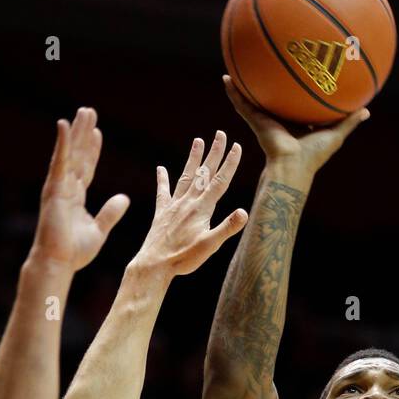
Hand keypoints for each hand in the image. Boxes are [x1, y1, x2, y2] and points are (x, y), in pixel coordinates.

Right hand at [32, 107, 129, 271]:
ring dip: (76, 131)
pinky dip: (62, 143)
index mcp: (75, 197)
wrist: (59, 263)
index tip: (98, 133)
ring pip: (69, 153)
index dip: (92, 151)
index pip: (86, 168)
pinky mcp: (53, 188)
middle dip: (83, 134)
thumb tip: (124, 199)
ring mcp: (58, 186)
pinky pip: (59, 161)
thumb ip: (111, 212)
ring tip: (83, 112)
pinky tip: (65, 124)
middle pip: (77, 155)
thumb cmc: (74, 251)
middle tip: (89, 112)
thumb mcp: (100, 229)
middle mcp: (65, 188)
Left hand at [131, 132, 247, 280]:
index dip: (229, 163)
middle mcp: (188, 202)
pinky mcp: (162, 213)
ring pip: (186, 176)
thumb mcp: (210, 246)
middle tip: (220, 134)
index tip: (236, 146)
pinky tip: (161, 168)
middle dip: (214, 153)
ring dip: (193, 159)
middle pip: (204, 173)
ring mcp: (173, 206)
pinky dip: (162, 179)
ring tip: (198, 141)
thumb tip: (244, 212)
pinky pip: (163, 192)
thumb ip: (227, 228)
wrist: (154, 265)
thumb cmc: (184, 259)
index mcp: (202, 209)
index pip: (219, 181)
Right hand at [222, 75, 368, 178]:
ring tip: (237, 64)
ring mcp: (266, 119)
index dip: (296, 88)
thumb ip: (350, 121)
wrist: (293, 166)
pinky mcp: (256, 121)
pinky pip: (241, 104)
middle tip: (268, 60)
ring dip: (245, 84)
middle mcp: (281, 119)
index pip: (296, 101)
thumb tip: (367, 109)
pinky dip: (233, 93)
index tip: (298, 70)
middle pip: (274, 95)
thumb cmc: (315, 155)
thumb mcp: (336, 134)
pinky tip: (226, 78)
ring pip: (254, 98)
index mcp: (298, 122)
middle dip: (270, 81)